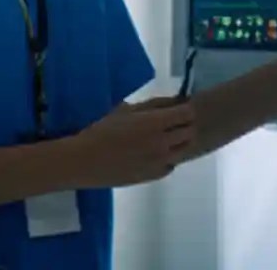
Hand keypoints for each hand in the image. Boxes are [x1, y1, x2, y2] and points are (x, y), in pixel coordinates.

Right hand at [66, 97, 195, 188]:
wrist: (86, 161)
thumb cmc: (102, 131)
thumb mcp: (125, 110)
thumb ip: (151, 106)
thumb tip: (173, 102)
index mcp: (155, 123)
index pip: (187, 114)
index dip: (185, 109)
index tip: (178, 107)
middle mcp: (163, 143)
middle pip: (190, 131)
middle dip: (185, 124)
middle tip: (173, 121)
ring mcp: (161, 162)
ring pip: (184, 149)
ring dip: (179, 141)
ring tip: (164, 137)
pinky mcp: (155, 176)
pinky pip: (172, 165)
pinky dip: (168, 157)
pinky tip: (154, 153)